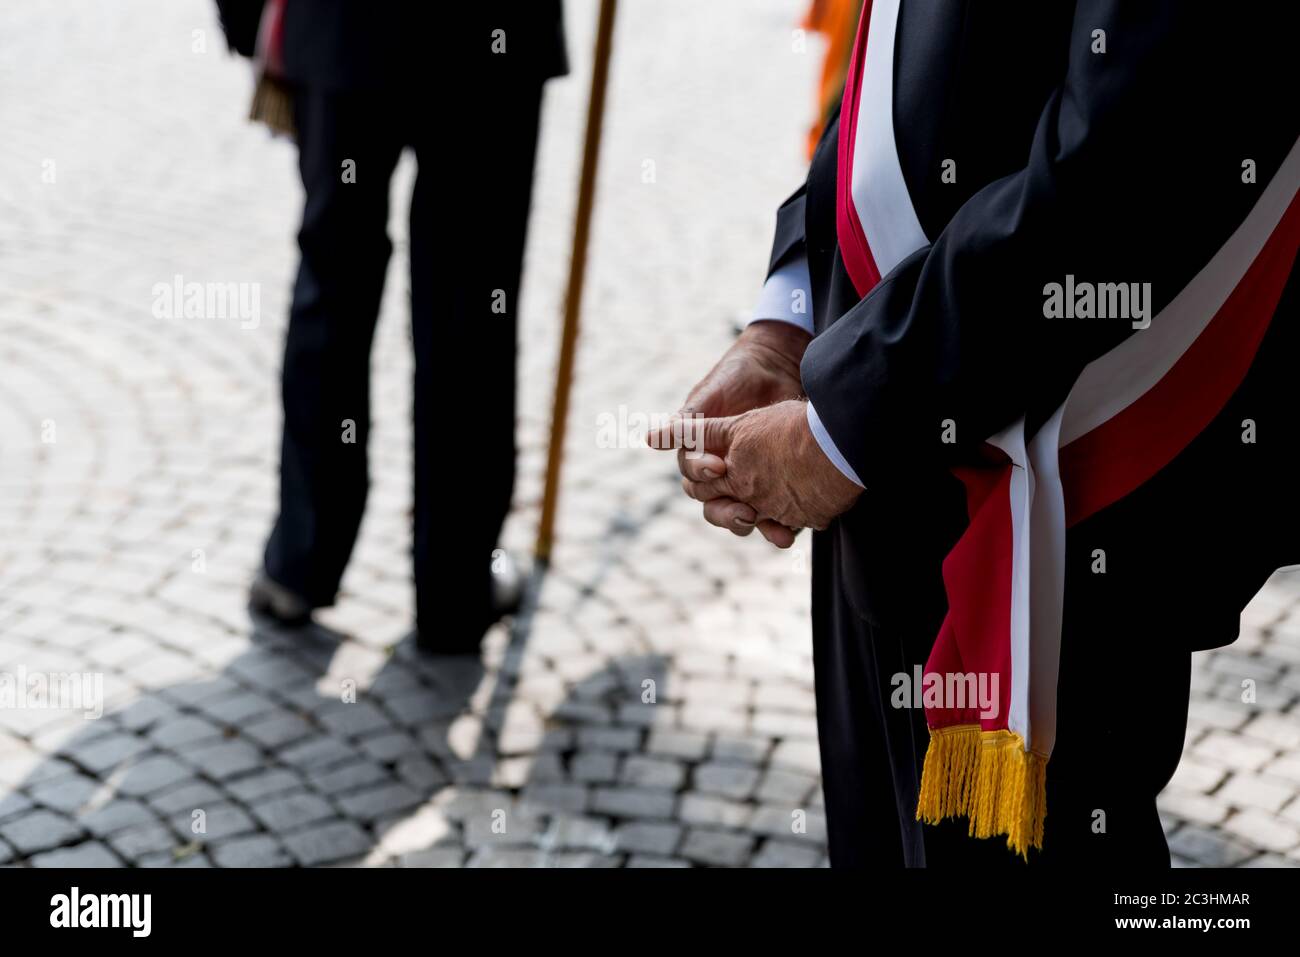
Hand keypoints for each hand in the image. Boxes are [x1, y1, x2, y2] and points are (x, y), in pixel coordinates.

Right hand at [672, 320, 809, 544]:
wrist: (776, 366)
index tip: (717, 467)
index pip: (693, 478)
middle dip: (728, 513)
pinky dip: (785, 523)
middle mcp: (722, 474)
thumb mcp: (710, 395)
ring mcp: (750, 481)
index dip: (701, 475)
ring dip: (757, 526)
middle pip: (715, 506)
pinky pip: (776, 512)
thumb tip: (650, 439)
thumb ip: (687, 420)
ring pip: (744, 515)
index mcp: (700, 456)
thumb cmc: (734, 377)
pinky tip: (796, 527)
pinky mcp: (777, 484)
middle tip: (746, 513)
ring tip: (777, 532)